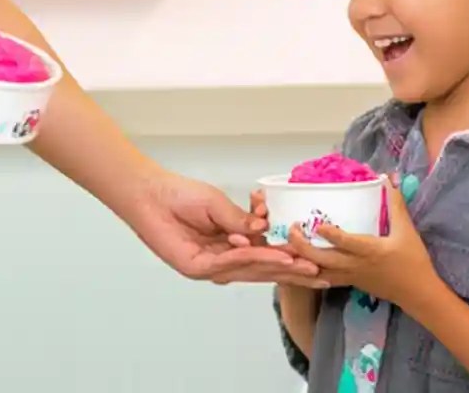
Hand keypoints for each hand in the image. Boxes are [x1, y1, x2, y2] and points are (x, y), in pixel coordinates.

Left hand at [122, 169, 318, 281]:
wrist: (150, 193)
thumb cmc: (180, 196)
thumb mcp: (219, 205)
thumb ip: (241, 221)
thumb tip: (264, 229)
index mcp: (229, 247)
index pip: (263, 257)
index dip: (288, 259)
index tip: (314, 259)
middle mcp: (221, 261)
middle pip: (260, 270)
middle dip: (289, 271)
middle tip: (318, 274)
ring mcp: (208, 267)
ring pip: (248, 269)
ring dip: (275, 266)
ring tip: (301, 264)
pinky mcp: (195, 267)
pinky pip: (228, 263)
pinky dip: (250, 257)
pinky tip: (268, 253)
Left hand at [287, 178, 439, 307]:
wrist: (418, 293)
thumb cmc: (413, 260)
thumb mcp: (407, 230)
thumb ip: (396, 203)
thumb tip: (389, 178)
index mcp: (370, 250)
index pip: (346, 242)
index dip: (329, 233)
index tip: (314, 223)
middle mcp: (355, 265)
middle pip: (323, 260)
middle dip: (303, 246)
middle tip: (292, 228)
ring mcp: (350, 276)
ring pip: (319, 272)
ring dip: (302, 259)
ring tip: (290, 243)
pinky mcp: (350, 283)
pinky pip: (325, 279)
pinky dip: (311, 271)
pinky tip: (302, 260)